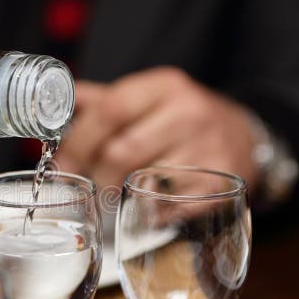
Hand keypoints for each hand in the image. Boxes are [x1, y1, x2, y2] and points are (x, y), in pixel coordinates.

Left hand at [55, 67, 260, 191]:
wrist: (246, 136)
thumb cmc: (183, 118)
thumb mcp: (148, 97)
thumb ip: (101, 100)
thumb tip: (53, 101)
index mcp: (164, 87)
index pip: (111, 109)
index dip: (79, 140)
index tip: (61, 162)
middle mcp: (190, 114)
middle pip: (121, 152)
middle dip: (94, 173)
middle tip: (85, 184)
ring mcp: (208, 152)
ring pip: (140, 182)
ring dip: (116, 194)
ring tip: (110, 193)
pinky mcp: (219, 187)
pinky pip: (166, 208)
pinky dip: (145, 211)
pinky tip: (141, 205)